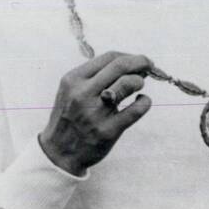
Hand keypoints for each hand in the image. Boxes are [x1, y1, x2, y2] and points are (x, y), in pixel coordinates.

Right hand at [38, 51, 152, 175]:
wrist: (58, 152)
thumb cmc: (69, 118)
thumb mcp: (70, 91)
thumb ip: (93, 77)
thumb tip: (128, 64)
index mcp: (73, 80)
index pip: (108, 57)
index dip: (128, 56)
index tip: (139, 60)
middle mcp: (82, 94)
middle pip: (120, 66)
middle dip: (141, 62)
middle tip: (149, 66)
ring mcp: (95, 113)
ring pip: (128, 84)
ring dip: (139, 81)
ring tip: (138, 86)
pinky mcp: (107, 131)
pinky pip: (136, 110)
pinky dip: (145, 102)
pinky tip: (142, 101)